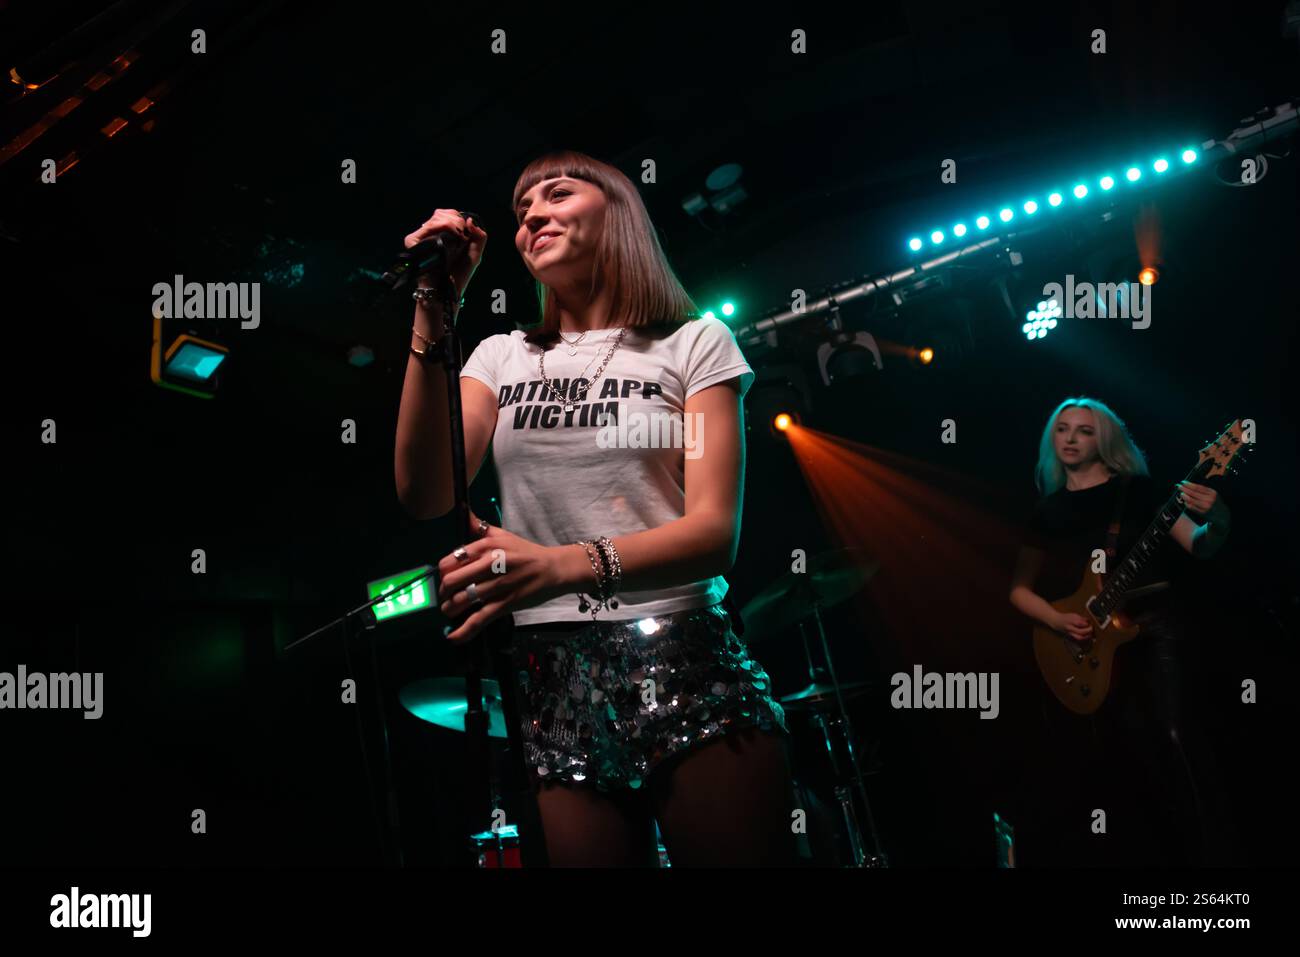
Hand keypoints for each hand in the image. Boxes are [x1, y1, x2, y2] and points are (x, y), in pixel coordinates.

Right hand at [403, 209, 487, 299]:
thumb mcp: (475, 254)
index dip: (457, 218)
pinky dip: (441, 226)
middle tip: (463, 235)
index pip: (447, 214)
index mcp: (442, 235)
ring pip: (435, 218)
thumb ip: (480, 237)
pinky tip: (451, 235)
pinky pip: (427, 226)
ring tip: (459, 237)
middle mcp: (431, 234)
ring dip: (451, 224)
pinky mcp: (413, 241)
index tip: (466, 230)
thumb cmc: (459, 274)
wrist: (447, 289)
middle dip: (456, 220)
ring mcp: (421, 238)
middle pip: (440, 213)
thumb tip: (470, 220)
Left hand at [434, 510, 571, 641]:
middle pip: (451, 581)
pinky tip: (453, 637)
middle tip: (445, 596)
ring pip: (461, 600)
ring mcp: (497, 586)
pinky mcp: (506, 604)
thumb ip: (479, 527)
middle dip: (442, 592)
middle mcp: (489, 564)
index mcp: (486, 546)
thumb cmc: (527, 552)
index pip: (451, 560)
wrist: (554, 568)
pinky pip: (480, 619)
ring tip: (450, 611)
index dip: (442, 572)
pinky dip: (464, 631)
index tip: (445, 578)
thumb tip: (463, 511)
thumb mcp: (503, 535)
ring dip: (449, 609)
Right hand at [1052, 611, 1092, 641]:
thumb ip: (1081, 618)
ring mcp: (1070, 633)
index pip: (1079, 623)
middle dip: (1087, 631)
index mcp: (1070, 621)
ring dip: (1086, 636)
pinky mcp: (1071, 636)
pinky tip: (1086, 636)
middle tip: (1091, 628)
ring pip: (1079, 637)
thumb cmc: (1065, 618)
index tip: (1089, 623)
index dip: (1086, 623)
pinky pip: (1078, 638)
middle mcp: (1070, 628)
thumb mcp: (1073, 615)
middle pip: (1080, 632)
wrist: (1056, 621)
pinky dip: (1083, 638)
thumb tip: (1088, 621)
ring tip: (1090, 634)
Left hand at [1177, 481, 1226, 521]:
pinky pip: (1191, 507)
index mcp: (1212, 492)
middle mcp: (1209, 499)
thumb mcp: (1212, 494)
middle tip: (1178, 486)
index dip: (1189, 484)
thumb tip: (1189, 485)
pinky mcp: (1202, 512)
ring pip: (1191, 500)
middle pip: (1193, 493)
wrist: (1222, 515)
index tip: (1183, 482)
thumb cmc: (1215, 503)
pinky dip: (1187, 503)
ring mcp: (1205, 506)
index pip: (1198, 487)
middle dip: (1184, 489)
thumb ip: (1203, 490)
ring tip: (1181, 493)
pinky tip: (1185, 501)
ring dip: (1184, 496)